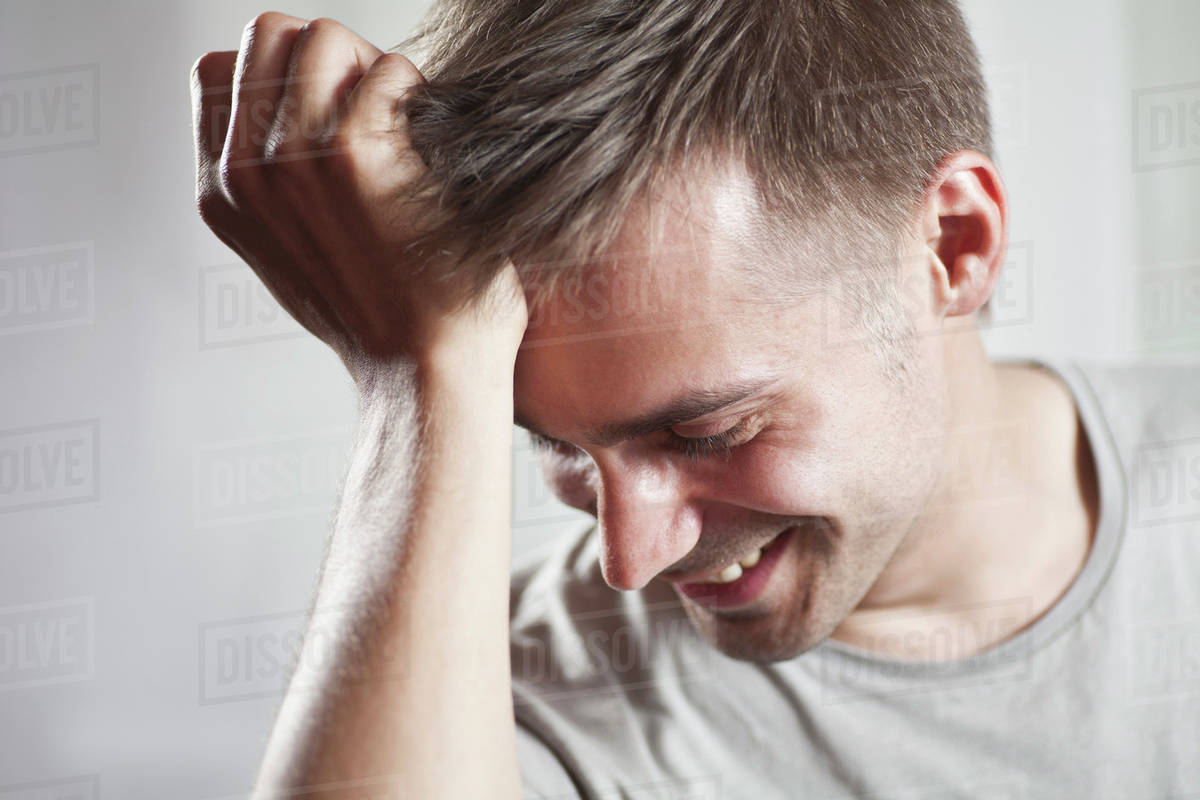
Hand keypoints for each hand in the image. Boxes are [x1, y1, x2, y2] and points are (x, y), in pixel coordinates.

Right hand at [190, 13, 527, 387]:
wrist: (425, 370)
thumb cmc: (380, 316)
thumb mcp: (289, 252)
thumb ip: (268, 179)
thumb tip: (284, 98)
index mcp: (222, 190)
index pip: (219, 68)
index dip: (285, 75)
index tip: (330, 116)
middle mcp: (245, 169)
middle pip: (271, 34)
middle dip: (331, 59)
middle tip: (375, 115)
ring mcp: (294, 156)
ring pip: (327, 36)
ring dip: (377, 73)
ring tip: (403, 133)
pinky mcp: (354, 153)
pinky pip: (390, 70)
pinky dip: (421, 101)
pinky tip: (429, 155)